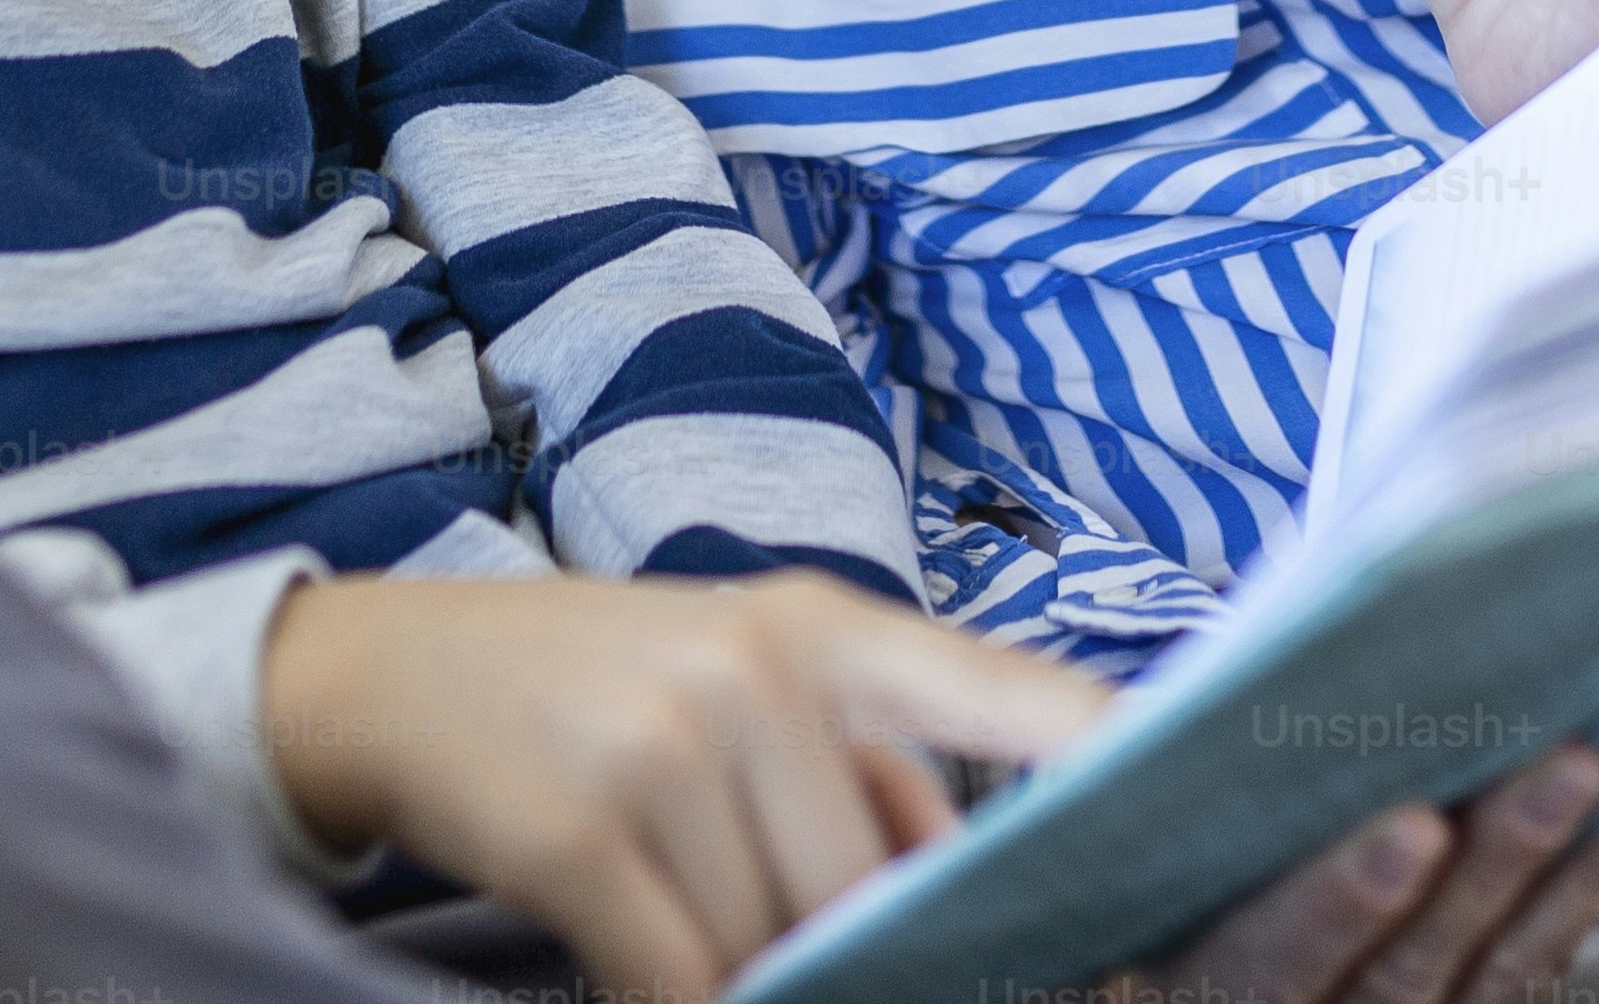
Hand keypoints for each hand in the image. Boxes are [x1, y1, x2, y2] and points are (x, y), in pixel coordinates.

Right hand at [257, 571, 1101, 1003]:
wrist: (383, 675)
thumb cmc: (593, 692)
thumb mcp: (740, 686)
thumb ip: (866, 774)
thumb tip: (951, 889)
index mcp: (830, 629)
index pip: (1012, 694)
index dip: (1106, 751)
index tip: (1215, 787)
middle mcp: (763, 669)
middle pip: (872, 892)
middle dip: (840, 959)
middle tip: (790, 948)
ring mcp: (669, 741)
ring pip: (778, 948)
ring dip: (746, 984)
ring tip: (682, 935)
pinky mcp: (579, 826)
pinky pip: (677, 982)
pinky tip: (641, 984)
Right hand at [1118, 751, 1598, 1003]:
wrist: (1239, 979)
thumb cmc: (1160, 889)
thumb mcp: (1128, 860)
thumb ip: (1155, 803)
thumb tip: (1194, 707)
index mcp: (1199, 992)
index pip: (1266, 961)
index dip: (1337, 900)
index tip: (1411, 825)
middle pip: (1404, 971)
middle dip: (1488, 865)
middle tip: (1562, 761)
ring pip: (1489, 969)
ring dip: (1563, 861)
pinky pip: (1540, 966)